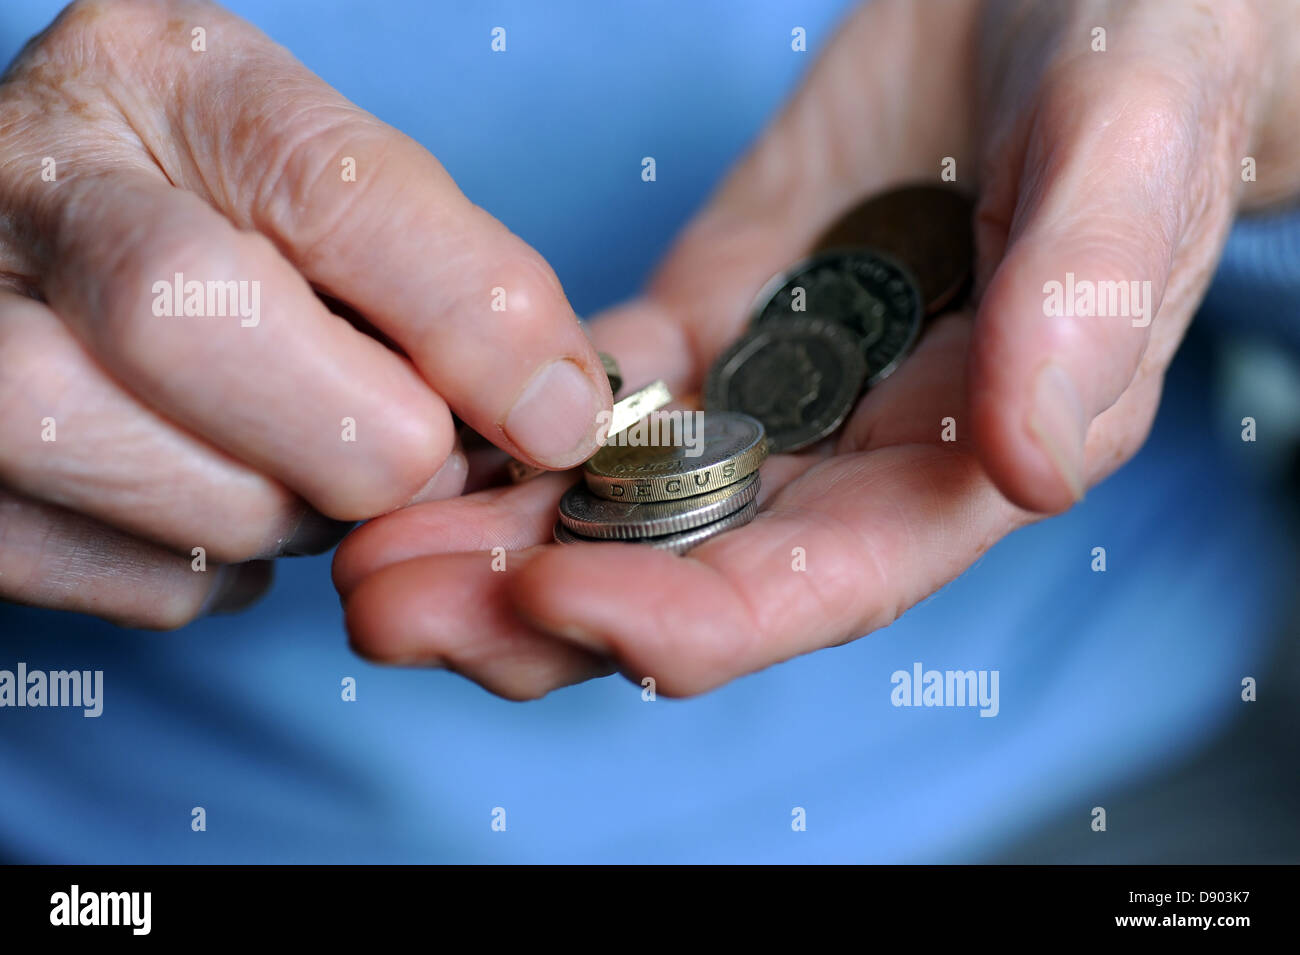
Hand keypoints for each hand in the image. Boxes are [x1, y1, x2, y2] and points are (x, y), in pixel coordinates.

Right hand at [0, 0, 610, 626]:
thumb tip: (558, 412)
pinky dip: (224, 570)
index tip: (553, 413)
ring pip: (151, 469)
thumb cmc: (220, 213)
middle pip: (188, 319)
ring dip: (296, 512)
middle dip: (359, 433)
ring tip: (316, 470)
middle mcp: (30, 185)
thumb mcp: (329, 184)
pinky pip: (137, 577)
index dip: (462, 315)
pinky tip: (229, 503)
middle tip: (421, 458)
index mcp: (161, 75)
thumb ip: (444, 272)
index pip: (322, 187)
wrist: (52, 244)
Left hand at [335, 0, 1299, 697]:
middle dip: (537, 606)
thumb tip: (1039, 461)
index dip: (685, 611)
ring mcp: (776, 394)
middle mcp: (858, 458)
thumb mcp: (1129, 147)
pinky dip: (508, 432)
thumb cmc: (1143, 59)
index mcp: (965, 460)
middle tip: (390, 606)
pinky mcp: (713, 322)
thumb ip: (1088, 298)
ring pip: (625, 507)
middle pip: (687, 573)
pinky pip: (601, 401)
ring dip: (496, 540)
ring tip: (363, 549)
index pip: (817, 583)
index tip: (555, 596)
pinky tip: (418, 440)